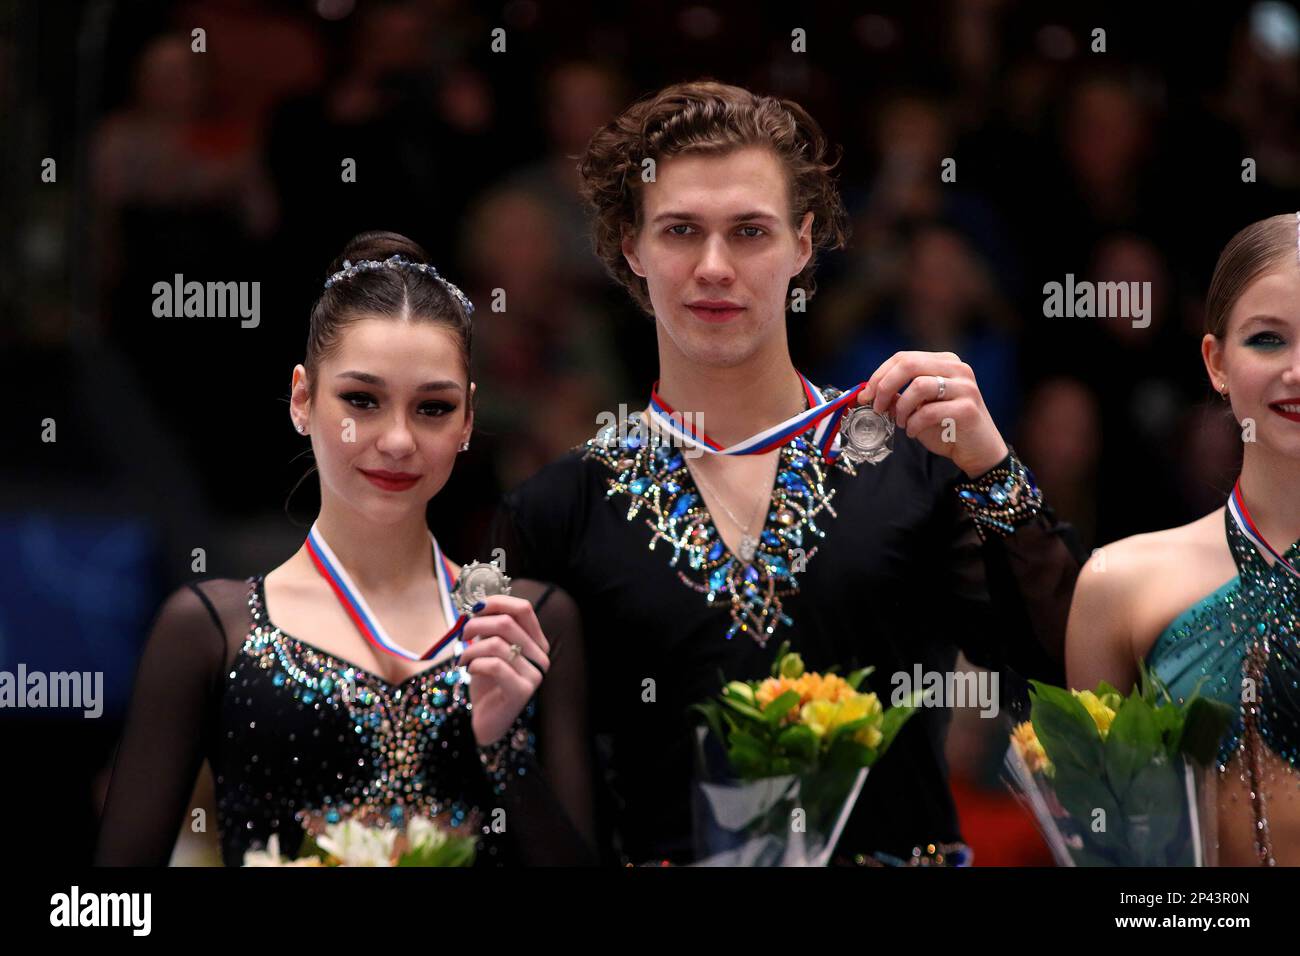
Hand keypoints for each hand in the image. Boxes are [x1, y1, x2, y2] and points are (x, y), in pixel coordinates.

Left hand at [457, 595, 550, 745]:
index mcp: (536, 642)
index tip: (475, 607)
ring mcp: (534, 674)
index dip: (498, 602)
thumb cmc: (487, 682)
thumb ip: (488, 627)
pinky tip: (470, 671)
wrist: (487, 720)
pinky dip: (475, 664)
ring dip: (472, 649)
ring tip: (463, 659)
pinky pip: (494, 665)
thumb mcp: (487, 649)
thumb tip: (478, 604)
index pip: (523, 609)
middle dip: (477, 625)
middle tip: (462, 635)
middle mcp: (540, 656)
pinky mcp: (522, 690)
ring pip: (497, 644)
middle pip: (507, 623)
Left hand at [859, 351, 1007, 477]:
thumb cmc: (947, 428)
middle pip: (909, 364)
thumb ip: (898, 398)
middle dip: (885, 386)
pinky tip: (913, 431)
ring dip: (901, 407)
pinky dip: (914, 423)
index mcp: (944, 362)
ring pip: (919, 385)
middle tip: (875, 406)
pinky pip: (929, 411)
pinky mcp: (967, 408)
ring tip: (900, 423)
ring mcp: (965, 387)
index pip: (903, 358)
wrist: (978, 451)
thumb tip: (868, 394)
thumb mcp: (918, 409)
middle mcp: (957, 369)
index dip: (879, 375)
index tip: (865, 395)